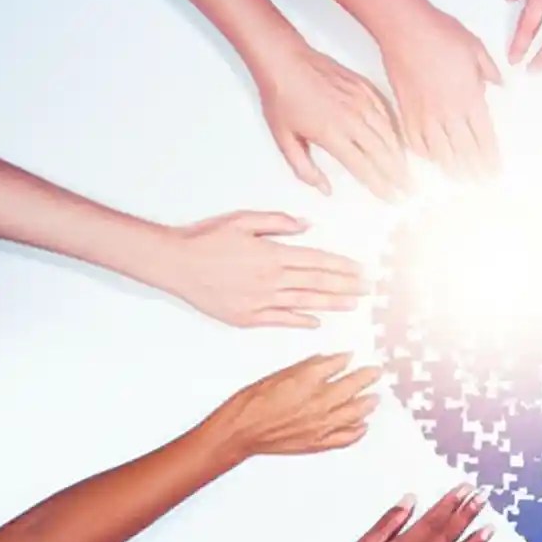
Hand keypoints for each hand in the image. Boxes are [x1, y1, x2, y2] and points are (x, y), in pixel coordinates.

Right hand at [156, 210, 365, 328]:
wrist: (174, 263)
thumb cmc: (205, 239)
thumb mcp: (243, 219)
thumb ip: (278, 222)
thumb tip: (307, 226)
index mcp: (272, 254)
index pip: (317, 261)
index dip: (342, 266)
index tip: (361, 270)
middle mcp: (270, 280)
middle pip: (317, 283)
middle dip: (346, 286)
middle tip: (368, 289)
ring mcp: (259, 301)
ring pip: (304, 303)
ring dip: (331, 304)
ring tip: (352, 304)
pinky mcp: (246, 317)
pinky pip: (279, 320)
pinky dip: (300, 321)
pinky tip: (317, 322)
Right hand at [200, 353, 381, 461]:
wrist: (241, 431)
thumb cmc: (254, 402)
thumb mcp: (280, 374)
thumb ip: (308, 367)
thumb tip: (329, 360)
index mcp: (309, 381)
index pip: (337, 365)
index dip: (346, 359)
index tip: (351, 356)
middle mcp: (320, 402)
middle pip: (352, 387)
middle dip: (367, 377)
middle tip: (376, 372)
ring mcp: (321, 424)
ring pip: (355, 412)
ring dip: (368, 403)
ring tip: (375, 398)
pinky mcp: (318, 442)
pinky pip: (346, 438)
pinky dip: (357, 431)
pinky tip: (363, 426)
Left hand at [254, 44, 407, 199]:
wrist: (284, 60)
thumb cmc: (282, 98)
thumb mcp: (284, 139)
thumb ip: (304, 169)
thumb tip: (324, 188)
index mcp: (331, 134)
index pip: (363, 167)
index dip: (380, 185)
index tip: (391, 196)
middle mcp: (350, 118)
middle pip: (382, 153)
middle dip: (397, 175)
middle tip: (407, 189)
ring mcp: (360, 101)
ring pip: (388, 134)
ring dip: (399, 155)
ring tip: (406, 170)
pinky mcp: (364, 88)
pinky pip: (386, 113)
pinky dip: (394, 130)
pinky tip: (398, 141)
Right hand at [380, 12, 501, 181]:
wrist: (405, 28)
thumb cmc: (441, 34)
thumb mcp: (477, 49)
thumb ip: (490, 72)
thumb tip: (500, 84)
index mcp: (470, 99)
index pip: (484, 138)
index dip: (491, 158)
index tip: (495, 170)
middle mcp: (448, 112)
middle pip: (464, 151)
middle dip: (475, 170)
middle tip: (481, 181)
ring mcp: (425, 115)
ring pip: (440, 152)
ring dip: (452, 168)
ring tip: (460, 178)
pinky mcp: (406, 111)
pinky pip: (416, 141)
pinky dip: (425, 154)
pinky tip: (432, 158)